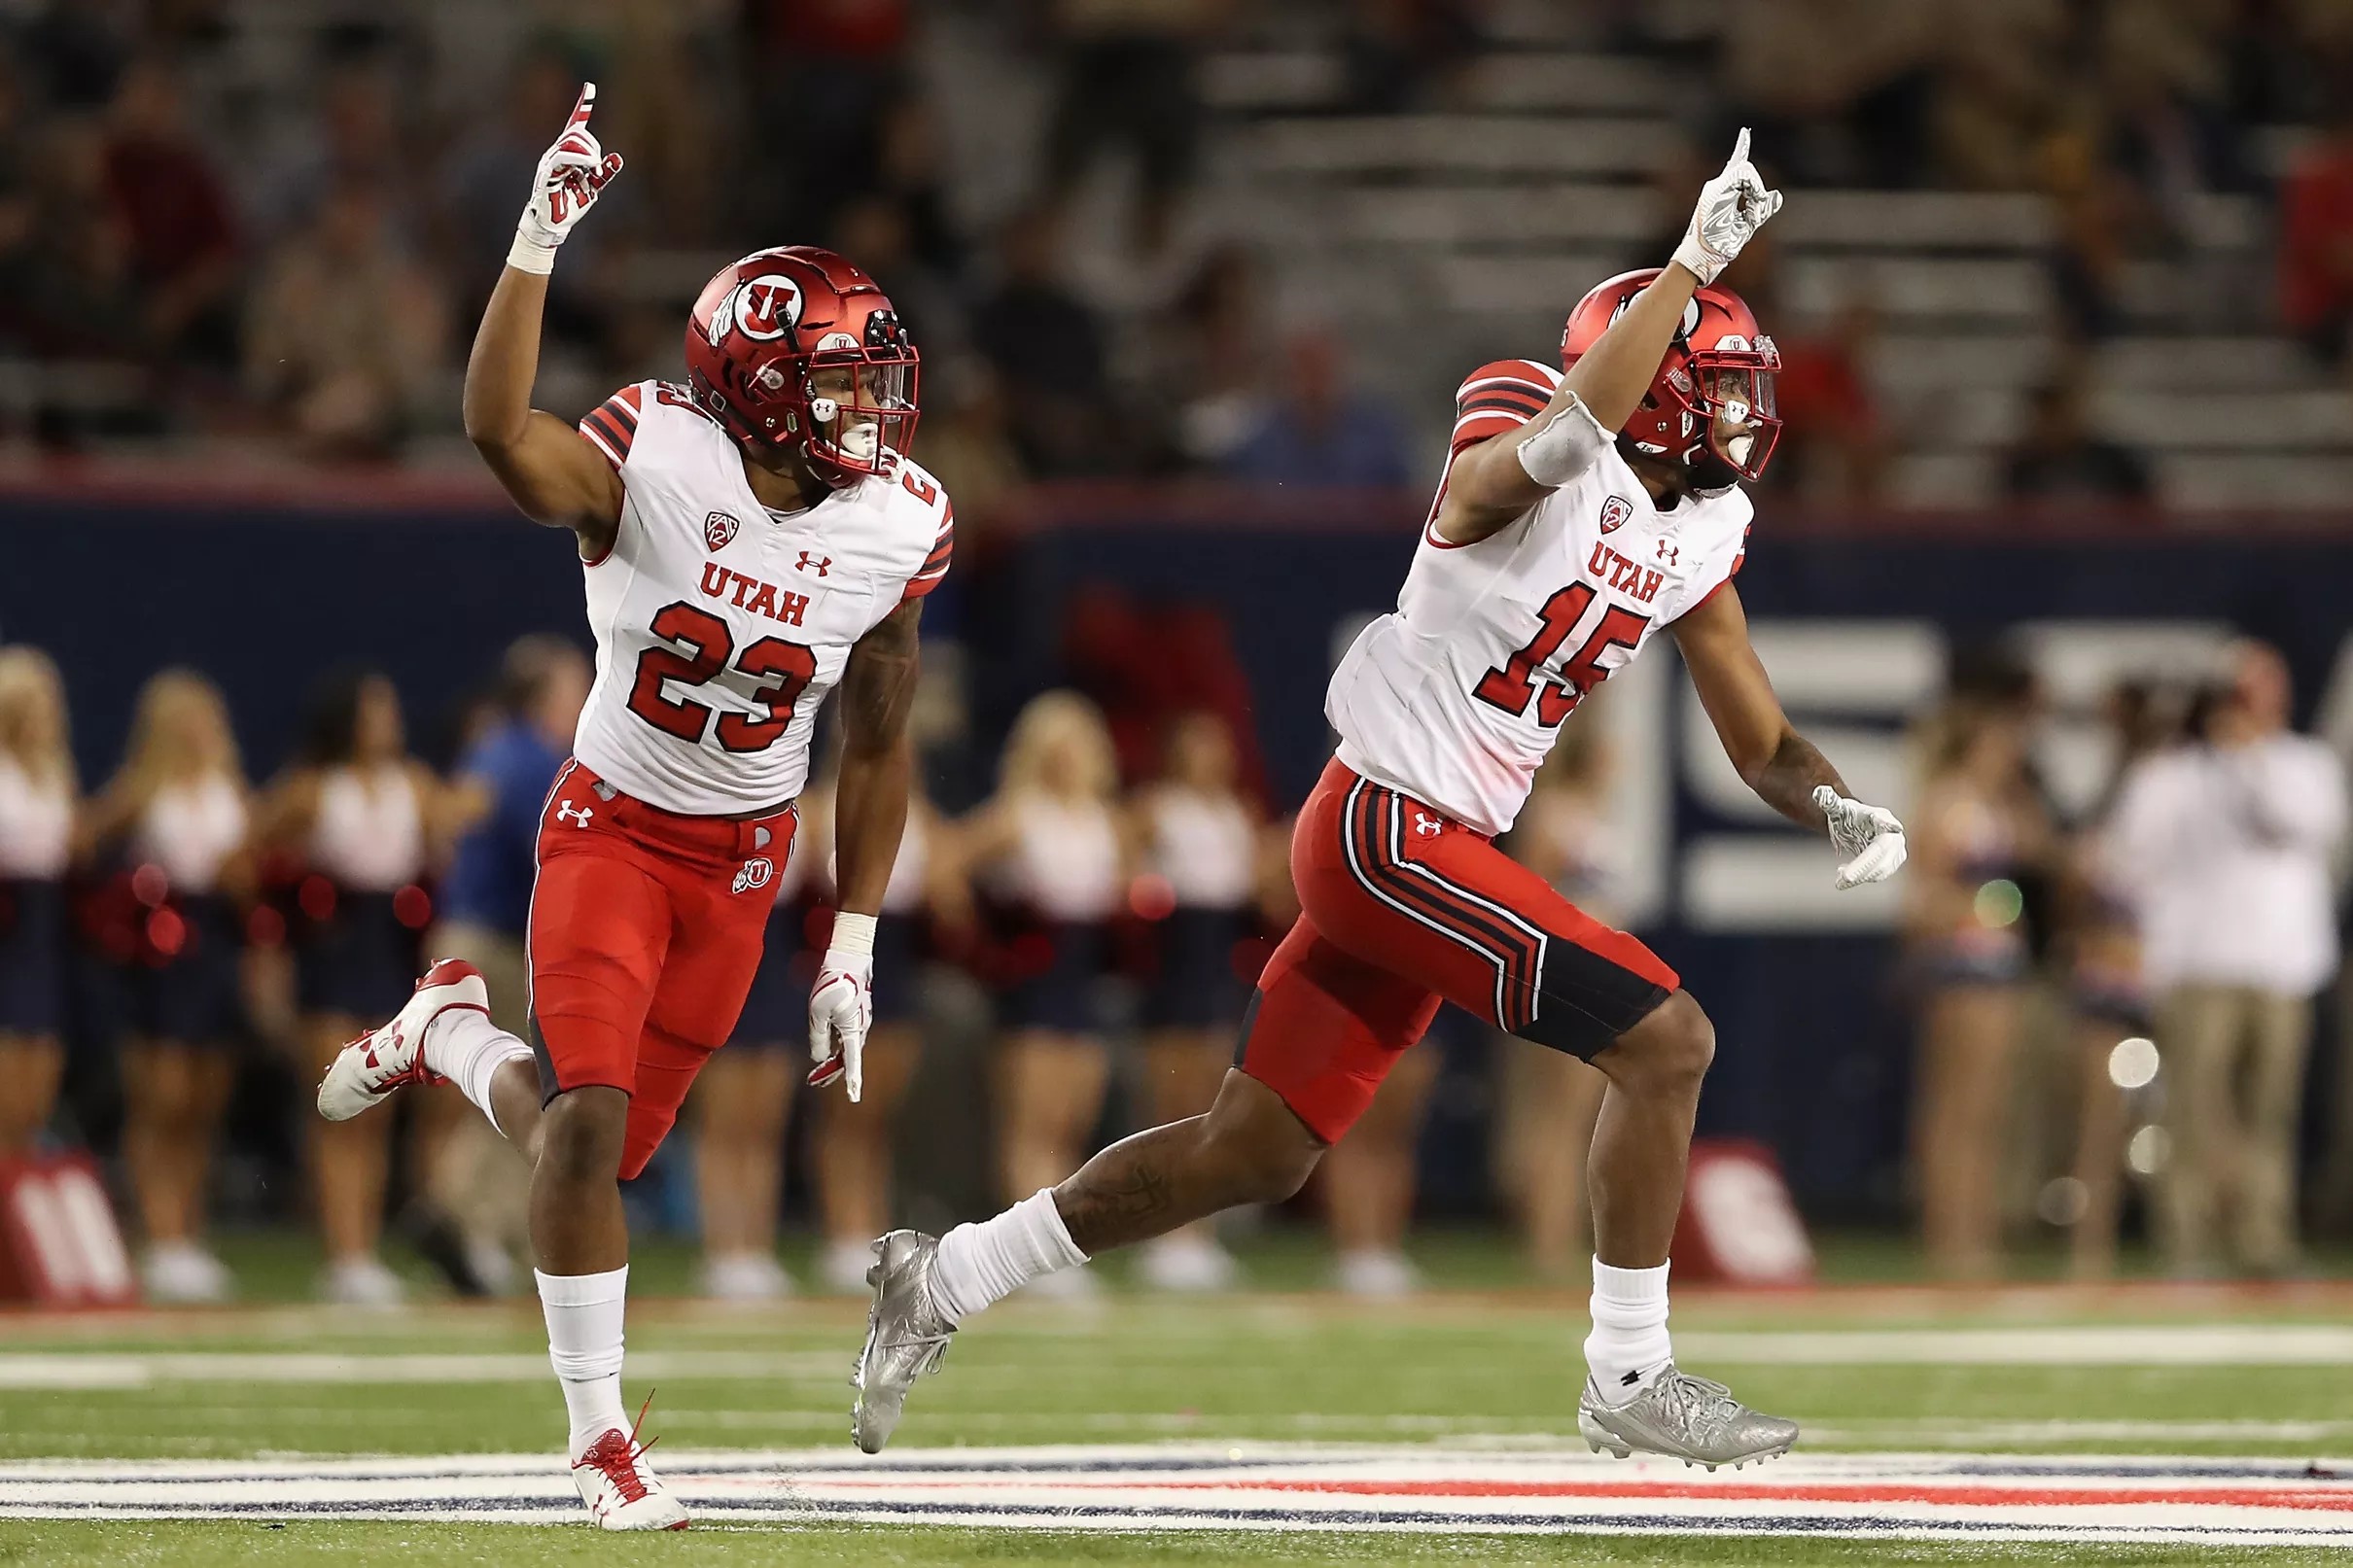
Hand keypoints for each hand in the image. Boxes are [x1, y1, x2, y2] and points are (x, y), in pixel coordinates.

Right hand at [511, 83, 623, 271]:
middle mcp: (557, 151)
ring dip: (588, 153)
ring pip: (572, 141)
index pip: (575, 125)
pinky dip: (580, 158)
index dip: (583, 106)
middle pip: (577, 132)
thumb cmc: (571, 204)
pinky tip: (589, 165)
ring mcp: (551, 159)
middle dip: (593, 145)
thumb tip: (617, 158)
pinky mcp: (548, 170)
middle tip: (597, 167)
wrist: (555, 223)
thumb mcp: (593, 186)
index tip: (590, 87)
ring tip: (593, 169)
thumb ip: (603, 172)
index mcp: (568, 153)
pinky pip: (563, 155)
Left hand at [807, 946, 874, 1100]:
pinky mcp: (856, 1013)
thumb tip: (819, 1058)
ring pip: (847, 1048)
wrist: (849, 959)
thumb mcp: (817, 1013)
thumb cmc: (832, 984)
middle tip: (815, 1083)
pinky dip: (838, 1047)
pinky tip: (829, 1050)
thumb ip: (818, 1038)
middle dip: (833, 1072)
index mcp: (853, 1031)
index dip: (853, 1082)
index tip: (854, 1098)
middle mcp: (860, 1028)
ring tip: (819, 1072)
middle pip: (848, 1058)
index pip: (852, 1063)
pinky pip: (847, 1037)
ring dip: (834, 1061)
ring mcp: (860, 1021)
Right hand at [1673, 128, 1782, 286]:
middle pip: (1745, 168)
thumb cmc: (1720, 245)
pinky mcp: (1714, 191)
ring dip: (1755, 190)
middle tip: (1756, 209)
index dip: (1741, 148)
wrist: (1704, 257)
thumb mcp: (1748, 224)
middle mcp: (1716, 186)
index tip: (1745, 133)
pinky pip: (1741, 174)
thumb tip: (1777, 195)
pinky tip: (1753, 200)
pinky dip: (1753, 187)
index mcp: (1723, 192)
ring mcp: (1714, 188)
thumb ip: (1761, 209)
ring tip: (1751, 210)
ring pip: (1745, 170)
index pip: (1736, 166)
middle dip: (1757, 188)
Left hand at [1812, 784, 1906, 888]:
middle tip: (1842, 878)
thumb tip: (1819, 792)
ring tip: (1839, 879)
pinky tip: (1843, 875)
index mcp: (1880, 816)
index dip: (1889, 824)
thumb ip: (1829, 802)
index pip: (1885, 820)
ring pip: (1881, 869)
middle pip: (1881, 853)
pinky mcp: (1893, 863)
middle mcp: (1893, 833)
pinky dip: (1861, 878)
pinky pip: (1878, 875)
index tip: (1895, 826)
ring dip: (1860, 877)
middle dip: (1862, 867)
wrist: (1857, 827)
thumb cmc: (1848, 816)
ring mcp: (1897, 849)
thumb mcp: (1837, 809)